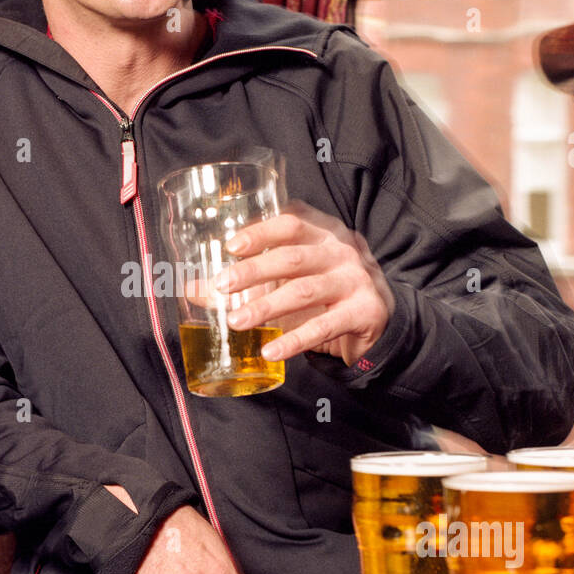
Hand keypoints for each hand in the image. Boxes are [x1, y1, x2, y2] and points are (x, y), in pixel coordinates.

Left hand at [213, 201, 394, 365]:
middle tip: (221, 286)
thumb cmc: (326, 291)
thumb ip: (248, 281)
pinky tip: (270, 350)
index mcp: (324, 233)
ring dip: (266, 307)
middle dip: (253, 271)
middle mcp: (341, 251)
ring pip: (304, 291)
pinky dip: (294, 340)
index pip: (291, 223)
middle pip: (292, 257)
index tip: (231, 246)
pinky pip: (323, 327)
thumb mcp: (292, 278)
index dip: (260, 232)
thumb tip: (193, 288)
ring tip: (236, 321)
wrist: (380, 318)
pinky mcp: (364, 312)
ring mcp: (355, 281)